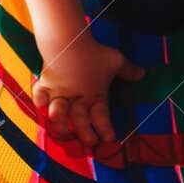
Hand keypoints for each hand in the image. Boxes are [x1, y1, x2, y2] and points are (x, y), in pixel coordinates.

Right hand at [31, 32, 144, 152]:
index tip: (110, 139)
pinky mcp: (46, 85)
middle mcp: (77, 97)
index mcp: (95, 94)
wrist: (70, 39)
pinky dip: (39, 105)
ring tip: (63, 135)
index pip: (102, 117)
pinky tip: (41, 112)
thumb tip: (143, 73)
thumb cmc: (94, 52)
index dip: (106, 130)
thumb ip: (129, 70)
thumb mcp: (115, 60)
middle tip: (90, 143)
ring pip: (58, 115)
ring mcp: (60, 92)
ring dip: (60, 126)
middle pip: (80, 121)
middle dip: (85, 135)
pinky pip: (39, 98)